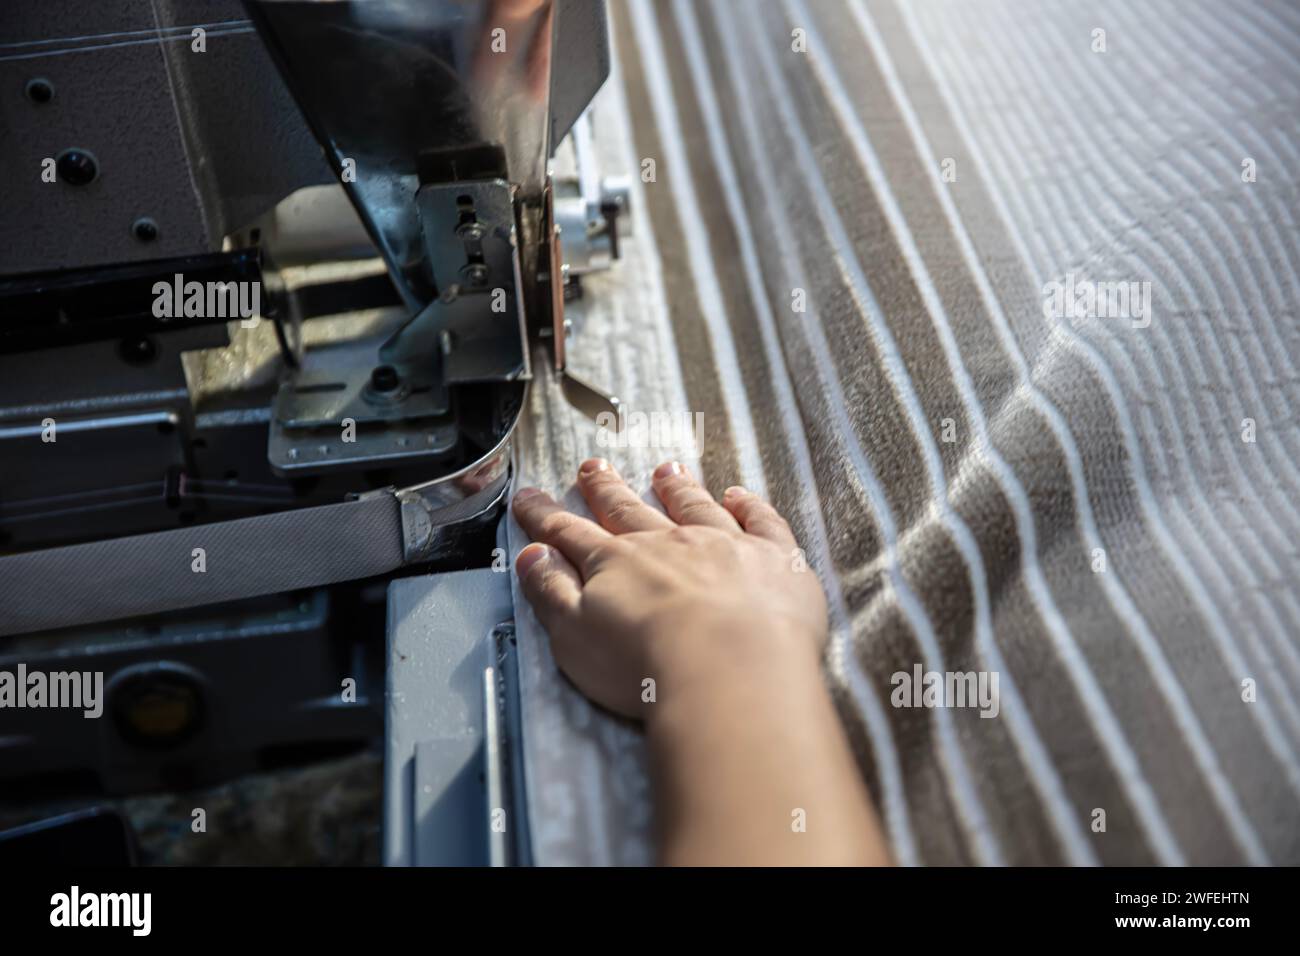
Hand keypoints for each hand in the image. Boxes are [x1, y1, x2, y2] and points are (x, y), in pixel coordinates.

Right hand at [511, 459, 828, 717]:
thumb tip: (531, 557)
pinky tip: (739, 495)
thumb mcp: (574, 636)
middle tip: (593, 468)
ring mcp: (723, 545)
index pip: (570, 534)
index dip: (545, 517)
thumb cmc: (650, 666)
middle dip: (606, 489)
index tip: (530, 499)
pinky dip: (749, 506)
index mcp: (616, 564)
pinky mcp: (773, 559)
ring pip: (694, 506)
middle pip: (629, 510)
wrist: (730, 674)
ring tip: (665, 471)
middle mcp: (668, 544)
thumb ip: (552, 593)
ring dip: (676, 488)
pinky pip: (759, 521)